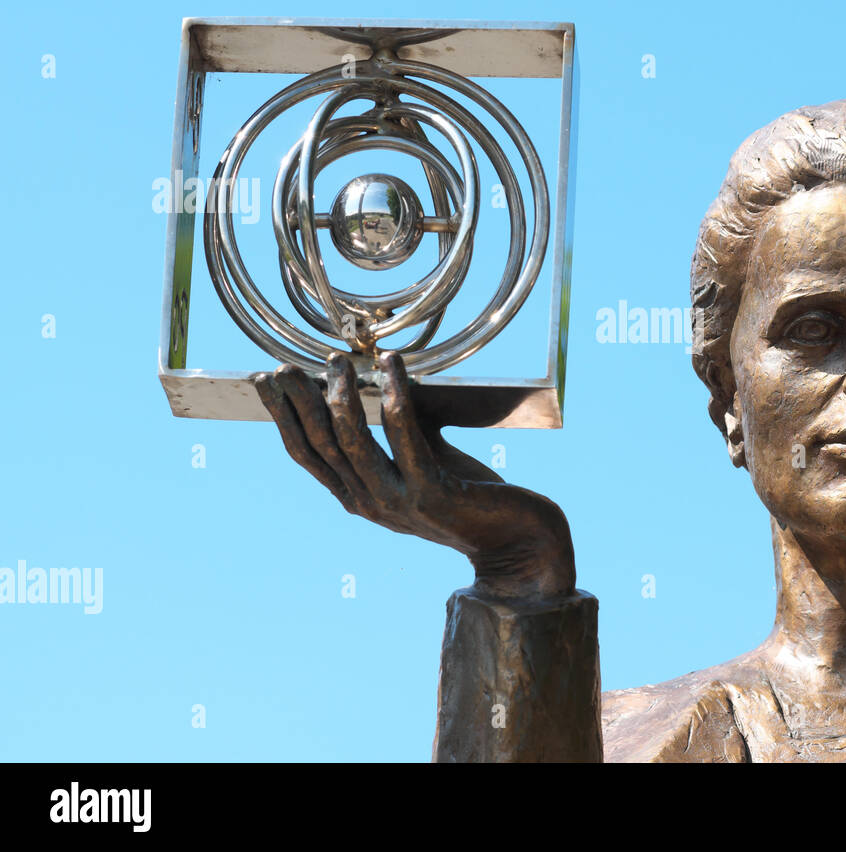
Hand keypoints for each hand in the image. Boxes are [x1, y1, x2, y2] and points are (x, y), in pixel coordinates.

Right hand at [253, 351, 574, 600]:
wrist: (519, 544)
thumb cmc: (475, 500)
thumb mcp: (429, 463)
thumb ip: (405, 433)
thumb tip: (388, 382)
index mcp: (361, 498)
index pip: (308, 454)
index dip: (283, 417)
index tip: (265, 380)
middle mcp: (371, 503)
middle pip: (320, 444)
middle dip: (297, 402)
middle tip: (283, 365)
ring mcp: (398, 501)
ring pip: (351, 439)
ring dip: (340, 394)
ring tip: (335, 361)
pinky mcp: (431, 492)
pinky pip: (405, 434)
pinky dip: (395, 394)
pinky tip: (392, 365)